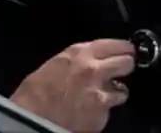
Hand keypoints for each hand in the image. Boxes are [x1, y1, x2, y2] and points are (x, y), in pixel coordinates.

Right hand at [10, 39, 134, 132]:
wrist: (33, 117)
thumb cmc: (35, 93)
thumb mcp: (54, 65)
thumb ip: (74, 61)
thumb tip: (85, 62)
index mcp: (79, 53)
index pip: (114, 44)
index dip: (123, 48)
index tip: (126, 50)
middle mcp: (93, 68)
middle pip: (127, 61)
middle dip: (125, 66)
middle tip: (122, 70)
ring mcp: (100, 91)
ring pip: (124, 88)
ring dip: (117, 92)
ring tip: (107, 95)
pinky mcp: (102, 112)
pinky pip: (112, 108)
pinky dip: (107, 109)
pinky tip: (95, 110)